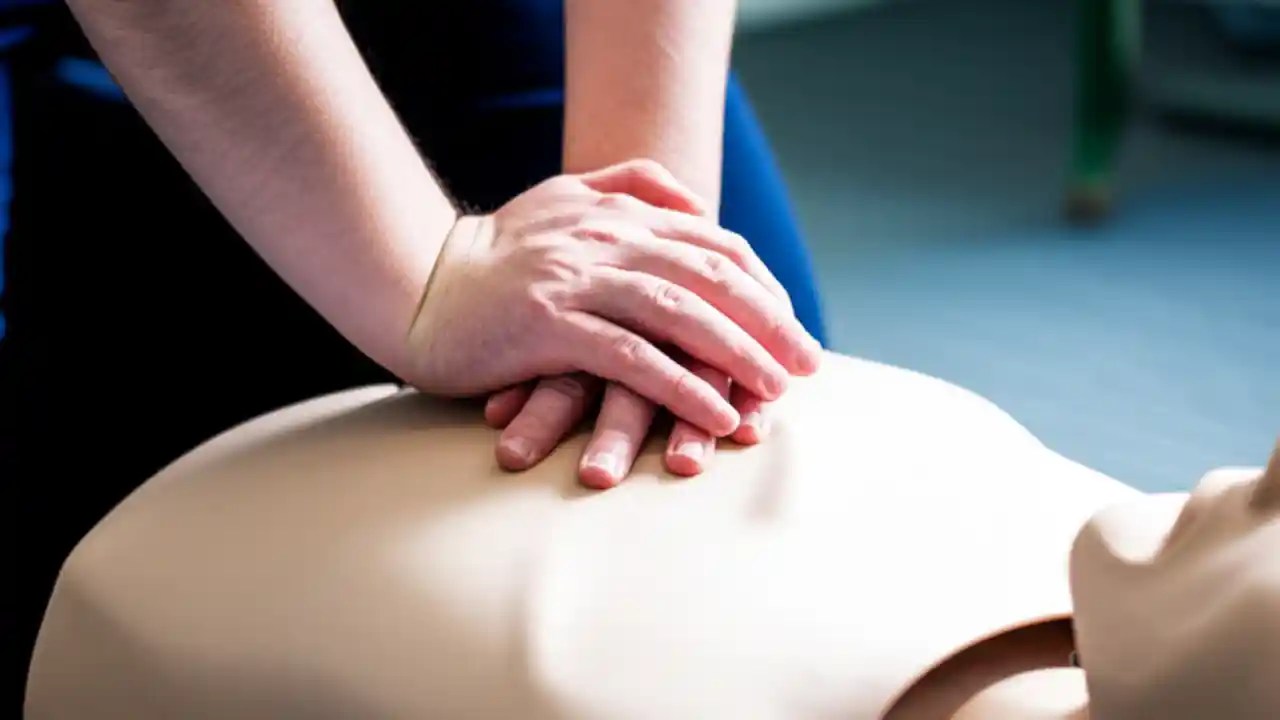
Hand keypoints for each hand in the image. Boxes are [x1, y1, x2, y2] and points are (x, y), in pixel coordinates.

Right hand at [480, 165, 805, 488]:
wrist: (415, 282)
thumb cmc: (496, 254)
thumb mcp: (564, 197)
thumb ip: (631, 186)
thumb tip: (697, 202)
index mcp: (618, 213)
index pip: (714, 244)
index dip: (763, 286)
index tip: (791, 328)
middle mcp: (605, 239)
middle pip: (710, 276)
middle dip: (768, 322)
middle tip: (808, 364)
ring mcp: (577, 280)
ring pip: (679, 313)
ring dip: (737, 355)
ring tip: (774, 393)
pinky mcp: (549, 325)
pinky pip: (631, 359)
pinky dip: (681, 386)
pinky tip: (716, 413)